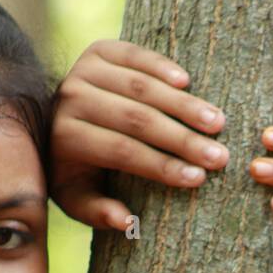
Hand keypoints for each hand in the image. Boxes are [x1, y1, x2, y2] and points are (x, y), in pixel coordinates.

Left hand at [51, 39, 228, 228]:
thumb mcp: (77, 198)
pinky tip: (188, 83)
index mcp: (66, 137)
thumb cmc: (75, 169)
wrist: (52, 121)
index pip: (123, 151)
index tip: (199, 178)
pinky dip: (163, 67)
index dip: (163, 165)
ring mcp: (84, 69)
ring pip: (141, 87)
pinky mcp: (99, 50)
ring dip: (184, 105)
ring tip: (218, 123)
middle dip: (183, 139)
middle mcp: (71, 99)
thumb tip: (126, 222)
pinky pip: (136, 56)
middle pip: (136, 119)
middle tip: (220, 156)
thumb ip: (98, 213)